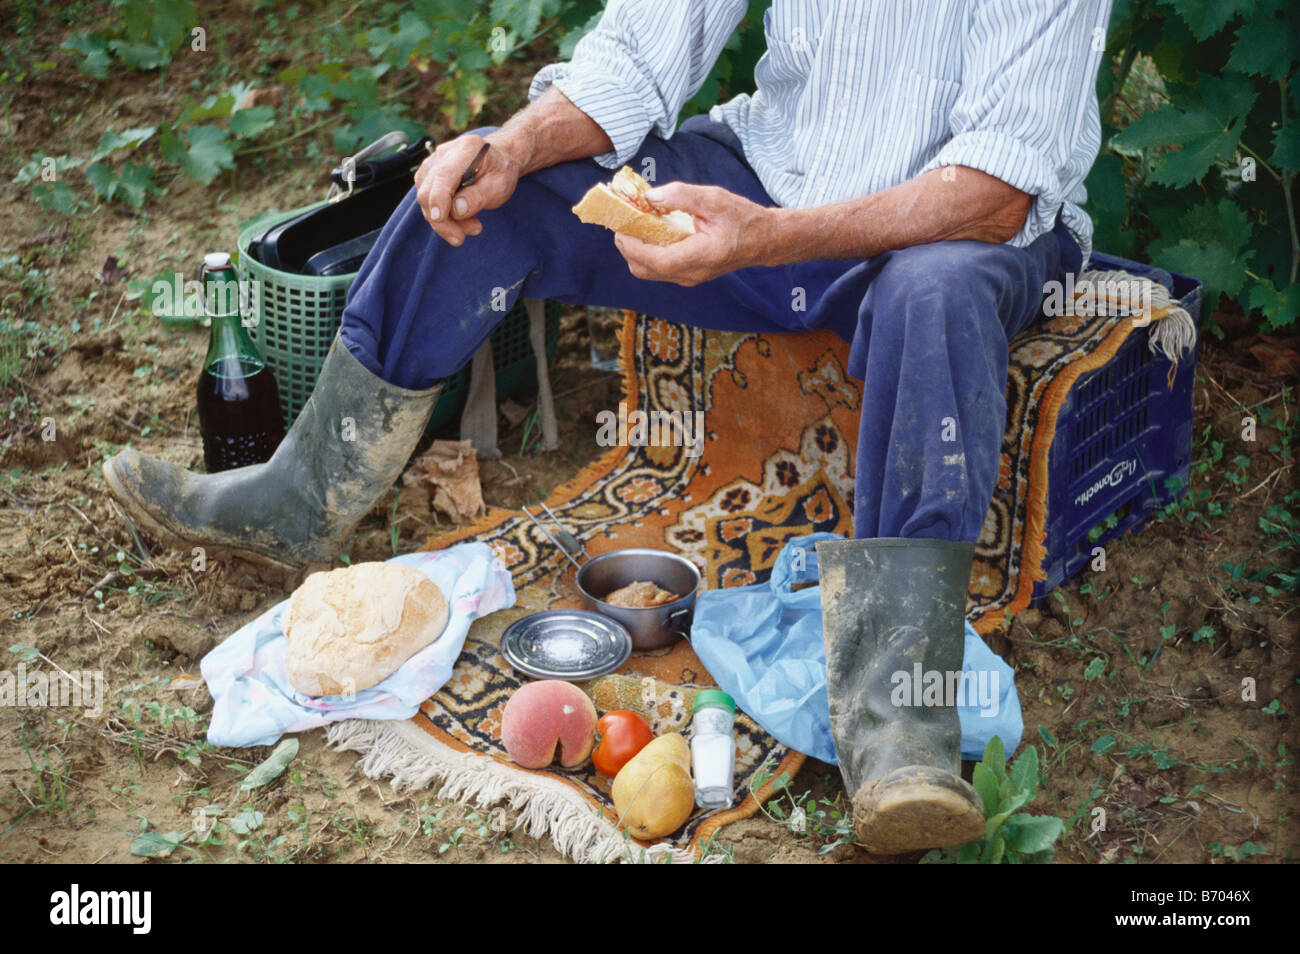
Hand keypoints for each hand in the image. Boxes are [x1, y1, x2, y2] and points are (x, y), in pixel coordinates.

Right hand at [413, 133, 524, 244]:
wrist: (498, 161)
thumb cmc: (501, 172)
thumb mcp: (500, 186)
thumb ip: (479, 196)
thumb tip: (456, 210)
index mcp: (466, 150)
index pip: (443, 176)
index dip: (438, 199)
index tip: (440, 220)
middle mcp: (444, 154)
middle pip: (428, 191)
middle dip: (442, 221)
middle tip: (462, 238)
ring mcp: (432, 164)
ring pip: (425, 199)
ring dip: (445, 221)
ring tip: (472, 226)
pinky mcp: (428, 176)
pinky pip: (428, 201)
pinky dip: (443, 216)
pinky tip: (463, 219)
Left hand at [613, 182, 771, 285]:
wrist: (763, 240)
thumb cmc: (743, 218)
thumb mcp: (714, 199)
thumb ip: (681, 196)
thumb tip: (650, 198)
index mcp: (702, 256)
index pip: (658, 261)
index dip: (633, 247)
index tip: (620, 228)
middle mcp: (692, 273)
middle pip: (645, 270)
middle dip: (627, 247)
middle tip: (624, 221)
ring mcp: (689, 277)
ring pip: (648, 271)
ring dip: (635, 250)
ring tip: (635, 224)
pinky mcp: (687, 275)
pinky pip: (657, 268)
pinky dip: (646, 252)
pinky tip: (649, 231)